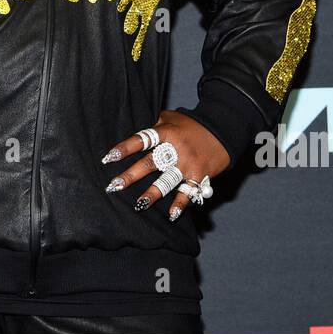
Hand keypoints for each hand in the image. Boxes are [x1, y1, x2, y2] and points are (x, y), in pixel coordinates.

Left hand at [101, 110, 230, 220]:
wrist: (223, 127)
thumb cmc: (193, 123)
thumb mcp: (173, 118)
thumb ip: (156, 126)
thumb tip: (140, 138)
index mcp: (166, 132)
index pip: (141, 140)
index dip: (125, 148)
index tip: (109, 158)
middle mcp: (175, 148)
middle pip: (149, 163)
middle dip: (130, 176)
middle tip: (113, 186)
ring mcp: (187, 163)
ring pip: (166, 181)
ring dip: (152, 194)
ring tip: (138, 205)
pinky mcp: (200, 175)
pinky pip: (189, 191)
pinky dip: (181, 204)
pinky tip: (172, 215)